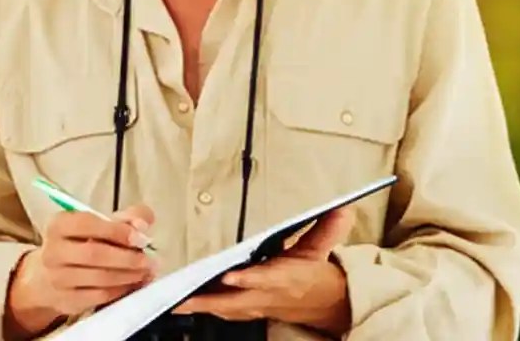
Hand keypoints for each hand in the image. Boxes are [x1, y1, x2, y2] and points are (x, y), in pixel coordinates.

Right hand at [4, 205, 157, 338]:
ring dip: (128, 275)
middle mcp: (53, 251)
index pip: (86, 224)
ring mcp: (57, 278)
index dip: (116, 230)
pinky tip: (133, 284)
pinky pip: (100, 296)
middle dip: (126, 257)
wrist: (48, 277)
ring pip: (99, 278)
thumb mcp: (98, 225)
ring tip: (145, 271)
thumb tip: (144, 223)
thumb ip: (125, 218)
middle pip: (93, 254)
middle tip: (148, 260)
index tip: (140, 237)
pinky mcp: (66, 300)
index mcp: (58, 225)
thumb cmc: (79, 244)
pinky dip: (121, 289)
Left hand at [174, 208, 353, 335]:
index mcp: (286, 278)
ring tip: (176, 300)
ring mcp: (258, 306)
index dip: (249, 279)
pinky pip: (225, 311)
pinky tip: (185, 304)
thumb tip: (342, 209)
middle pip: (237, 300)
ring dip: (202, 305)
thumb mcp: (320, 250)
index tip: (229, 276)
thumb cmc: (313, 274)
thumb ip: (326, 229)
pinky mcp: (250, 310)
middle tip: (185, 295)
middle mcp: (269, 295)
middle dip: (211, 299)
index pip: (267, 278)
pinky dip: (206, 308)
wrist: (325, 304)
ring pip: (227, 308)